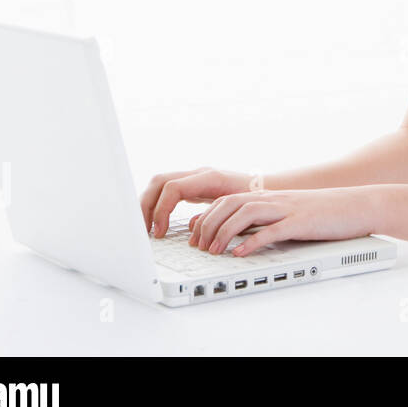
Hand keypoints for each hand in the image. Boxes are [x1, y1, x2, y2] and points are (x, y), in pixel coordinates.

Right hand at [140, 166, 256, 237]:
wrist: (263, 187)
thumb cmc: (255, 197)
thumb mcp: (237, 206)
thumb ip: (217, 214)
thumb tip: (192, 228)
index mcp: (209, 177)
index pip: (172, 188)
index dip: (161, 210)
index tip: (159, 232)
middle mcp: (198, 174)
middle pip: (159, 182)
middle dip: (146, 206)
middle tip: (143, 230)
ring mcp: (194, 178)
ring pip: (159, 185)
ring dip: (148, 205)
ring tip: (145, 229)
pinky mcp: (192, 186)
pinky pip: (167, 191)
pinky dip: (157, 205)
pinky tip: (156, 223)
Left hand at [187, 187, 378, 256]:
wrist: (358, 205)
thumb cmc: (327, 213)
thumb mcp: (290, 213)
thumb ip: (267, 221)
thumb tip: (241, 235)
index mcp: (270, 197)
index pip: (227, 200)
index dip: (206, 217)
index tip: (194, 235)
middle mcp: (275, 199)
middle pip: (230, 204)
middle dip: (208, 225)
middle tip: (198, 246)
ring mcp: (288, 209)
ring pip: (246, 213)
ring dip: (224, 232)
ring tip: (213, 251)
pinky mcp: (302, 222)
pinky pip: (272, 230)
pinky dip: (252, 242)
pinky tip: (240, 254)